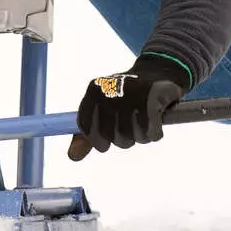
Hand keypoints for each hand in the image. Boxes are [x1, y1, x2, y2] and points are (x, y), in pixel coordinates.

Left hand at [69, 54, 192, 159]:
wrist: (157, 73)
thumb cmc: (126, 96)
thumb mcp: (102, 112)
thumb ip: (87, 135)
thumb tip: (73, 157)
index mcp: (94, 91)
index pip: (87, 128)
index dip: (98, 140)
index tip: (107, 141)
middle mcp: (110, 90)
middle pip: (112, 137)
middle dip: (125, 138)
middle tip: (131, 124)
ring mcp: (130, 92)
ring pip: (133, 137)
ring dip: (142, 136)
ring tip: (144, 120)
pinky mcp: (152, 97)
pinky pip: (151, 133)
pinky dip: (155, 133)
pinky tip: (156, 120)